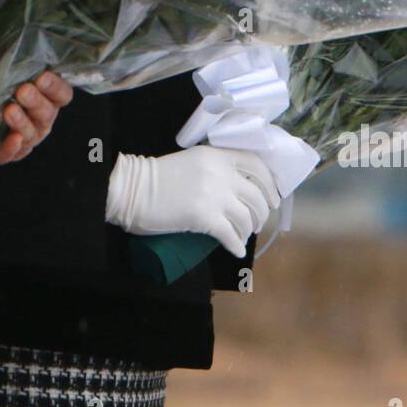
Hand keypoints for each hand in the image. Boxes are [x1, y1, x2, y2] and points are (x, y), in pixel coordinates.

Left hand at [0, 70, 74, 163]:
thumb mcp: (7, 74)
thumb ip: (16, 63)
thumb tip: (14, 36)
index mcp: (48, 99)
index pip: (62, 95)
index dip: (55, 88)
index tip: (42, 77)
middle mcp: (42, 119)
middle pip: (47, 113)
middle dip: (36, 102)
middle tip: (23, 90)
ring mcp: (28, 138)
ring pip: (32, 133)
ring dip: (22, 122)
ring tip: (9, 110)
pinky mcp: (10, 153)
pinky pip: (14, 154)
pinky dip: (13, 147)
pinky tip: (10, 138)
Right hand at [104, 145, 281, 255]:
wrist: (133, 189)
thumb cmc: (157, 177)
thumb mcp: (192, 161)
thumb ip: (216, 168)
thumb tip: (238, 190)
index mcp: (217, 155)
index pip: (257, 166)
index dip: (270, 184)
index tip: (273, 197)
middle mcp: (220, 173)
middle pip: (256, 196)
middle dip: (262, 213)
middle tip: (258, 222)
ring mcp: (214, 195)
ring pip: (246, 217)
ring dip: (248, 230)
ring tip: (243, 235)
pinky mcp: (205, 217)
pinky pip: (231, 235)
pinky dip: (236, 245)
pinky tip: (235, 250)